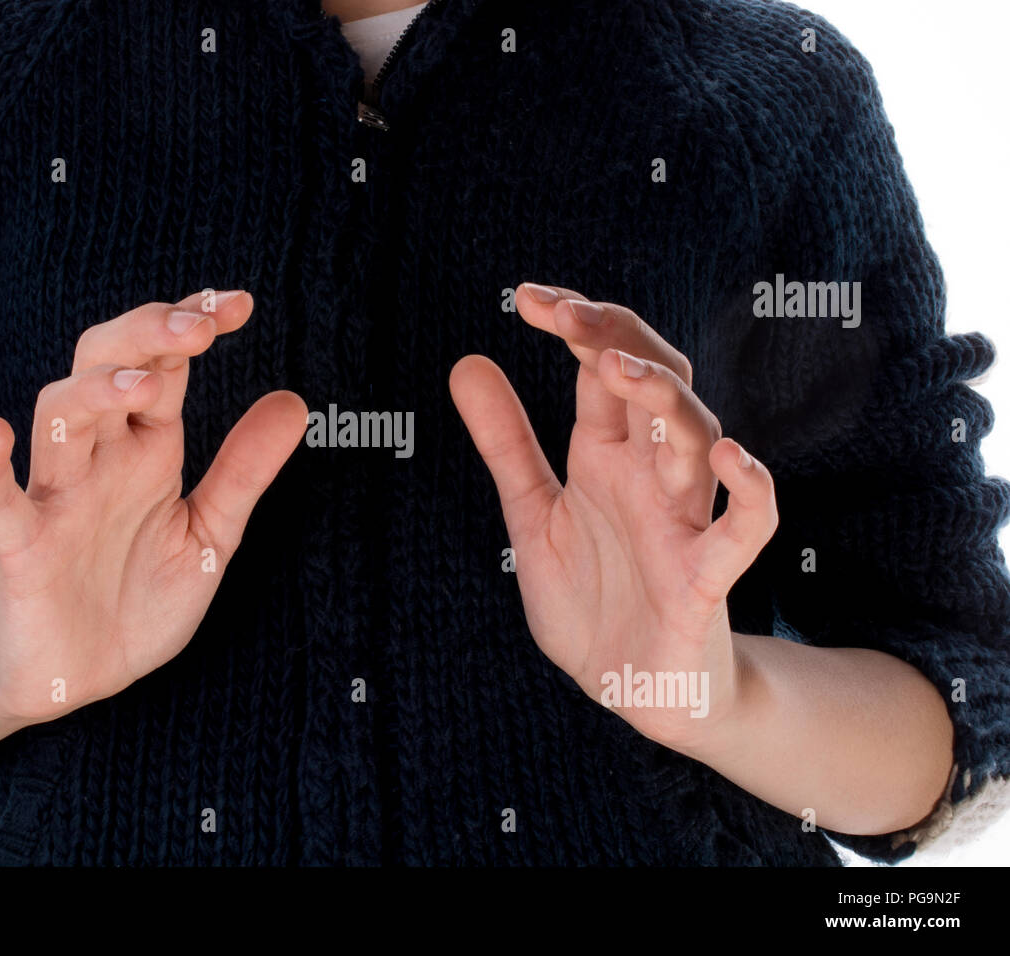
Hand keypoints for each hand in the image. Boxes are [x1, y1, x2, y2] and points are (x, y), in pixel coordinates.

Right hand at [0, 290, 305, 722]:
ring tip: (144, 382)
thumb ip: (244, 471)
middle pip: (105, 366)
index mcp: (147, 451)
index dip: (192, 328)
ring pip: (58, 420)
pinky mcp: (22, 551)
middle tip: (199, 327)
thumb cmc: (142, 600)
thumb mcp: (209, 535)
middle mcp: (100, 461)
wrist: (86, 678)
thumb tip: (294, 400)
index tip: (239, 304)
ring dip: (95, 392)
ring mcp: (57, 500)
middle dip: (146, 337)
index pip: (164, 367)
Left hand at [450, 283, 776, 749]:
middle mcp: (649, 475)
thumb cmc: (591, 597)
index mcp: (606, 455)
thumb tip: (466, 361)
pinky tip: (731, 457)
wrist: (625, 688)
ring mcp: (682, 520)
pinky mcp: (705, 577)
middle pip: (656, 381)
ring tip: (616, 368)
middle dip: (616, 338)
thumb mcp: (530, 513)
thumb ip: (506, 443)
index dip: (575, 324)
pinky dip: (751, 491)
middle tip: (561, 313)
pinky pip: (745, 527)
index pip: (603, 366)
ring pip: (697, 439)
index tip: (527, 297)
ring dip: (663, 399)